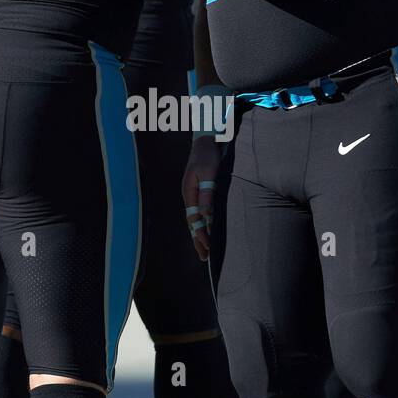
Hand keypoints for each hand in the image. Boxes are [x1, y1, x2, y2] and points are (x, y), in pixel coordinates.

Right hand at [181, 135, 220, 260]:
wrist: (207, 139)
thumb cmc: (208, 154)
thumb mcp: (208, 173)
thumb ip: (207, 194)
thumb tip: (206, 216)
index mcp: (189, 192)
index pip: (194, 220)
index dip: (200, 235)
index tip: (207, 249)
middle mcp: (189, 195)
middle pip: (192, 222)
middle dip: (198, 240)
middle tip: (204, 258)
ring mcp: (194, 193)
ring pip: (195, 218)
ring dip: (200, 234)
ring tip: (204, 249)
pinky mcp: (201, 190)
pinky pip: (200, 212)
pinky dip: (203, 223)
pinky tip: (207, 229)